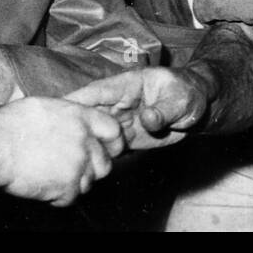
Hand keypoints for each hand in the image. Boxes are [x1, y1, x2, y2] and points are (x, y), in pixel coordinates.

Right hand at [0, 97, 124, 205]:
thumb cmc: (10, 124)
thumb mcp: (44, 107)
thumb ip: (67, 116)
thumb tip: (73, 122)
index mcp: (80, 117)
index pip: (114, 131)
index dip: (112, 142)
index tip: (106, 148)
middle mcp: (84, 141)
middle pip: (105, 163)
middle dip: (93, 168)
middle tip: (73, 168)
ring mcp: (77, 165)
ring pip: (88, 183)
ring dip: (73, 183)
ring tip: (51, 175)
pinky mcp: (67, 188)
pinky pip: (71, 198)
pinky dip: (57, 196)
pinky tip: (42, 185)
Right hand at [66, 67, 207, 149]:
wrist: (199, 109)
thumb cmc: (188, 93)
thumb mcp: (179, 98)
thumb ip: (162, 109)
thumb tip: (147, 119)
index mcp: (126, 86)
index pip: (96, 92)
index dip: (76, 100)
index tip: (57, 108)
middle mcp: (118, 103)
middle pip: (89, 114)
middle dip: (72, 125)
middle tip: (54, 141)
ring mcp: (121, 121)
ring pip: (95, 133)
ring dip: (83, 144)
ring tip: (65, 158)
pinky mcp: (126, 138)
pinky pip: (108, 147)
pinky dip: (97, 156)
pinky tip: (85, 167)